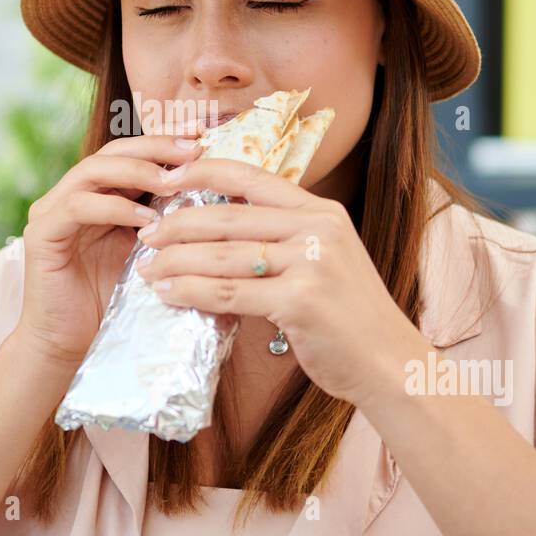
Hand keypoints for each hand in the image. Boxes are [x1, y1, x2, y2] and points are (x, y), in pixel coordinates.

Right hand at [17, 134, 201, 366]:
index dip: (164, 143)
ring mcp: (52, 211)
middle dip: (155, 148)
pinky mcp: (42, 234)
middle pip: (113, 152)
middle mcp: (71, 195)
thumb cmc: (111, 304)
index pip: (130, 154)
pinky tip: (146, 221)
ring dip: (137, 173)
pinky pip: (78, 207)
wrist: (68, 345)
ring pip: (93, 171)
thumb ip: (169, 228)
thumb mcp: (149, 257)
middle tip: (192, 151)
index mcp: (97, 196)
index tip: (202, 138)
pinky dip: (114, 208)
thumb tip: (224, 207)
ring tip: (173, 183)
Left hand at [134, 156, 413, 405]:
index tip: (166, 178)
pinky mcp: (300, 301)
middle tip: (145, 235)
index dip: (202, 172)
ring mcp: (310, 263)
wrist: (390, 363)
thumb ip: (284, 240)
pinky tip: (169, 294)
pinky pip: (230, 293)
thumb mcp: (325, 260)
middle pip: (227, 217)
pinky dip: (192, 292)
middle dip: (177, 224)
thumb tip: (221, 232)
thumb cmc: (351, 317)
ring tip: (147, 269)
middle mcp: (317, 228)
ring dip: (175, 261)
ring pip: (222, 255)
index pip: (250, 177)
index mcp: (321, 211)